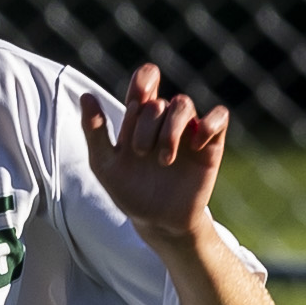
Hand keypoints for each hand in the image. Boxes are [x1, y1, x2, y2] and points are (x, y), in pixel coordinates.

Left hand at [80, 63, 229, 257]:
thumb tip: (86, 96)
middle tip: (141, 154)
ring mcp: (188, 131)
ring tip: (165, 160)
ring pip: (184, 104)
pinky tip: (196, 146)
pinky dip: (209, 124)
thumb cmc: (131, 193)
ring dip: (171, 129)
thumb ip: (94, 130)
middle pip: (158, 102)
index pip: (145, 81)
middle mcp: (164, 121)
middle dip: (146, 127)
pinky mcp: (210, 145)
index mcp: (139, 118)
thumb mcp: (104, 164)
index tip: (135, 104)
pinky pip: (219, 117)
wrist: (159, 223)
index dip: (143, 81)